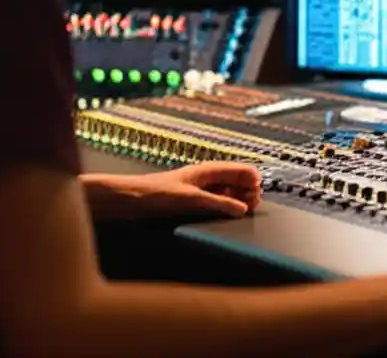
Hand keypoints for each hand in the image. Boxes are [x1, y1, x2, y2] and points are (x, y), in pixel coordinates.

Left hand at [99, 162, 262, 219]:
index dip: (252, 180)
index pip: (240, 170)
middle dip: (247, 192)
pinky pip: (217, 204)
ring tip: (244, 211)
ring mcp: (200, 191)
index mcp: (207, 170)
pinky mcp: (193, 203)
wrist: (129, 200)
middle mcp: (206, 179)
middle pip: (237, 182)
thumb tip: (242, 208)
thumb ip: (218, 203)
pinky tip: (227, 217)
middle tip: (253, 205)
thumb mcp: (191, 199)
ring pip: (228, 194)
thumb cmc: (154, 193)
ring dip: (237, 201)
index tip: (257, 193)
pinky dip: (225, 209)